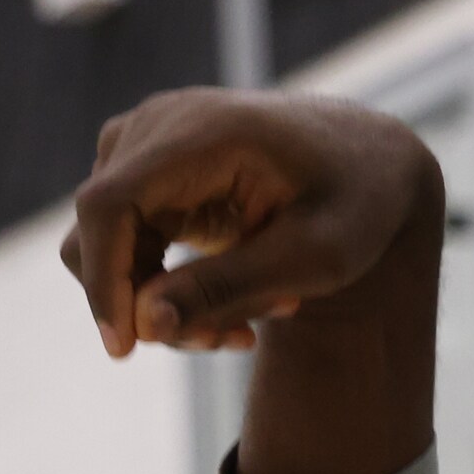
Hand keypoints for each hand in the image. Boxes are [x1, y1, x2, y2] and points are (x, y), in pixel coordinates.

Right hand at [57, 88, 447, 473]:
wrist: (374, 159)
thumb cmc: (358, 203)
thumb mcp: (314, 257)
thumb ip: (228, 287)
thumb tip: (143, 325)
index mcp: (203, 131)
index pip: (109, 204)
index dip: (104, 278)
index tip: (125, 348)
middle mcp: (160, 124)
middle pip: (99, 229)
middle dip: (147, 302)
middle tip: (230, 342)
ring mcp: (149, 143)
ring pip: (109, 242)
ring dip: (162, 300)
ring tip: (245, 329)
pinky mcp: (152, 171)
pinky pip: (128, 241)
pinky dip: (168, 286)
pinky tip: (237, 313)